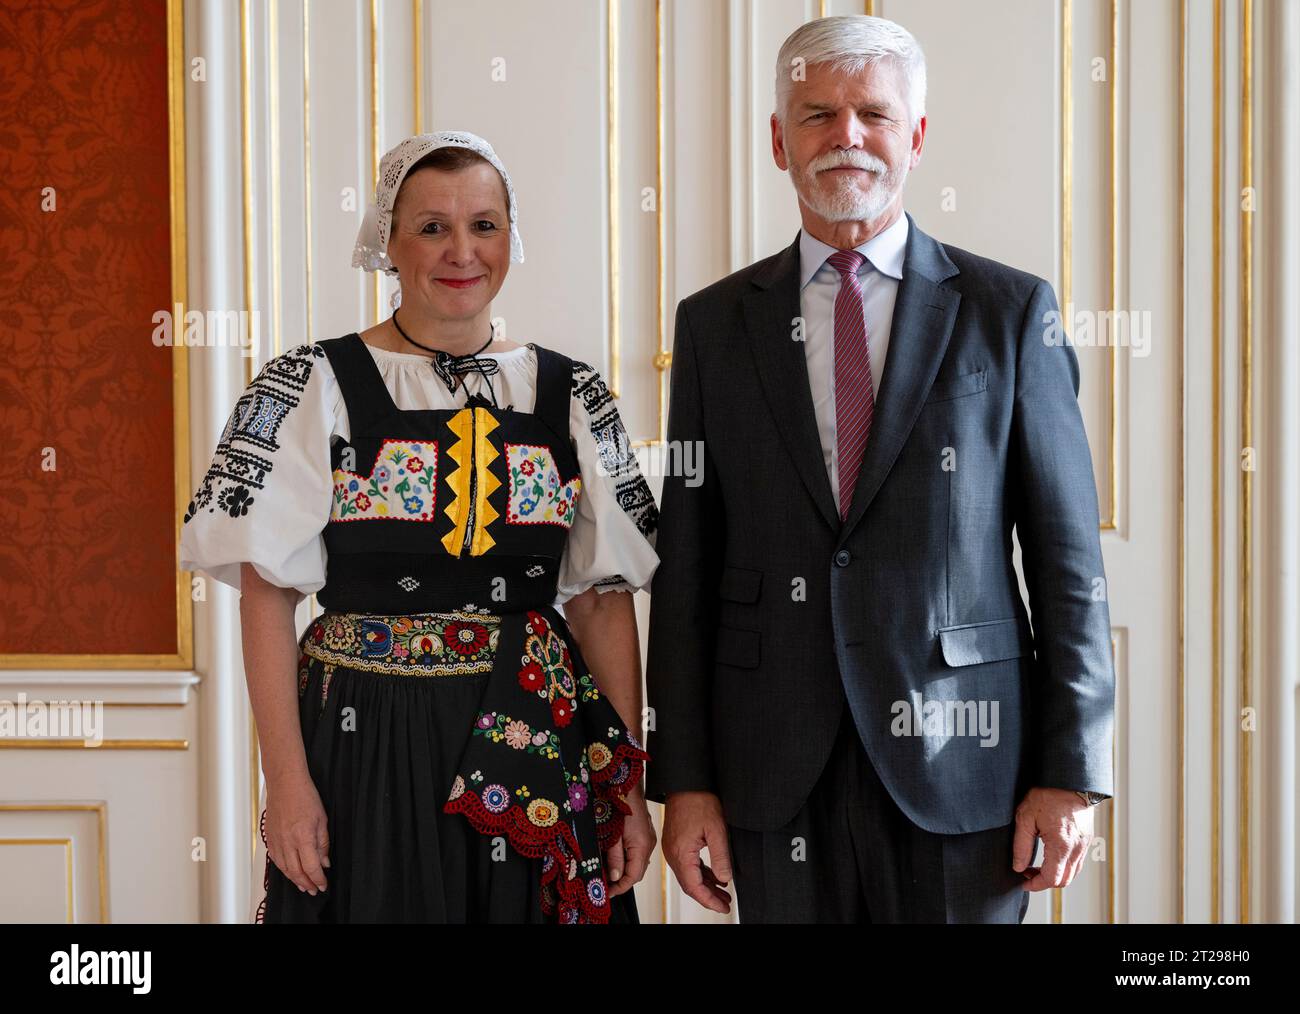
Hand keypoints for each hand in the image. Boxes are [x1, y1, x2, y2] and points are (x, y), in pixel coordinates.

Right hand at [266, 773, 329, 894]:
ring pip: (284, 869)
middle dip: (307, 884)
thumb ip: (323, 843)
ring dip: (295, 880)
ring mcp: (276, 841)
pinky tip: (290, 872)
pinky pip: (276, 860)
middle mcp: (287, 842)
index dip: (318, 879)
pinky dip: (284, 869)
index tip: (323, 884)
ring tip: (304, 885)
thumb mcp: (322, 819)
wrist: (285, 783)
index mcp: (302, 837)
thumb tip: (325, 862)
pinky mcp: (269, 838)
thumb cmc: (304, 796)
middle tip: (314, 889)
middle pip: (296, 872)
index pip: (311, 867)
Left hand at [605, 785, 655, 896]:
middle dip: (622, 882)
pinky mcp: (645, 833)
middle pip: (637, 872)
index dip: (620, 887)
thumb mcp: (612, 834)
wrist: (626, 784)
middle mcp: (648, 844)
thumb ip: (614, 857)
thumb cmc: (618, 804)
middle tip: (605, 887)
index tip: (607, 893)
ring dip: (625, 872)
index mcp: (641, 846)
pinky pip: (638, 853)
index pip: (633, 876)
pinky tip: (616, 859)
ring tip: (608, 875)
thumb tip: (615, 878)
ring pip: (638, 863)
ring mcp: (648, 838)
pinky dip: (628, 861)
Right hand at [662, 791, 732, 913]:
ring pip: (689, 876)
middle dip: (708, 897)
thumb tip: (724, 878)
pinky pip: (688, 865)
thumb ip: (720, 856)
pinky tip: (714, 877)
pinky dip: (701, 874)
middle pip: (690, 885)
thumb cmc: (698, 800)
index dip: (709, 901)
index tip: (723, 907)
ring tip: (723, 894)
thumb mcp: (716, 829)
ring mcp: (673, 849)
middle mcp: (673, 854)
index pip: (694, 887)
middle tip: (725, 904)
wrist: (685, 783)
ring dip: (705, 886)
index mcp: (681, 853)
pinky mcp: (676, 844)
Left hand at [1011, 786, 1094, 890]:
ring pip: (1072, 873)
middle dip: (1044, 882)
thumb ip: (1021, 845)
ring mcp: (1084, 845)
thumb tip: (1018, 866)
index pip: (1052, 879)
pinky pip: (1077, 862)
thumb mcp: (1026, 817)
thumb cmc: (1047, 795)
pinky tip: (1050, 857)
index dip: (1036, 885)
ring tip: (1036, 866)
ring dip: (1055, 875)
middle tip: (1027, 873)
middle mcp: (1076, 849)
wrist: (1069, 780)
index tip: (1024, 882)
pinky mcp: (1086, 839)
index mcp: (1061, 845)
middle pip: (1064, 880)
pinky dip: (1063, 866)